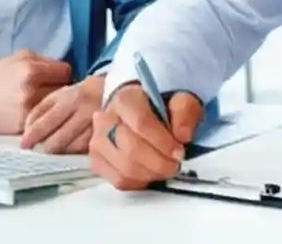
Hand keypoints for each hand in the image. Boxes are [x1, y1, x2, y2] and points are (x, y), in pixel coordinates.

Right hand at [0, 50, 72, 134]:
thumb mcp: (19, 58)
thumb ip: (45, 61)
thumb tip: (66, 69)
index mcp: (31, 70)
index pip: (65, 71)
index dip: (60, 73)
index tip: (53, 76)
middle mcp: (31, 90)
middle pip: (63, 90)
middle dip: (57, 88)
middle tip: (45, 89)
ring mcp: (27, 110)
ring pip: (57, 107)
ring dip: (52, 105)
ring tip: (38, 101)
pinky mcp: (23, 127)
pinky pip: (45, 120)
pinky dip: (42, 118)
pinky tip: (33, 112)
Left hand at [19, 74, 104, 153]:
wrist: (117, 89)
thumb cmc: (82, 93)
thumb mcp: (61, 94)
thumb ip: (42, 109)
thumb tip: (26, 131)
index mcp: (70, 99)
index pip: (45, 122)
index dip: (32, 136)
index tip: (24, 145)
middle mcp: (84, 111)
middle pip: (58, 139)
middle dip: (45, 148)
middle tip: (38, 151)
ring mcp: (97, 123)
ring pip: (73, 147)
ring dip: (60, 152)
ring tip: (54, 151)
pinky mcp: (107, 132)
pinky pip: (87, 148)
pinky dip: (77, 151)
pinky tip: (71, 150)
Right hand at [88, 84, 202, 190]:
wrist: (141, 110)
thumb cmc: (163, 105)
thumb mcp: (181, 99)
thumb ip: (185, 112)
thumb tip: (183, 136)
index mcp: (126, 99)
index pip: (141, 123)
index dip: (162, 142)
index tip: (179, 152)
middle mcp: (105, 119)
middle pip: (131, 149)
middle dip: (158, 162)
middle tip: (176, 165)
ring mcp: (97, 141)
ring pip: (124, 168)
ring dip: (151, 174)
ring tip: (167, 169)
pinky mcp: (97, 161)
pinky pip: (118, 180)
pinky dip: (140, 182)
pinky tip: (152, 174)